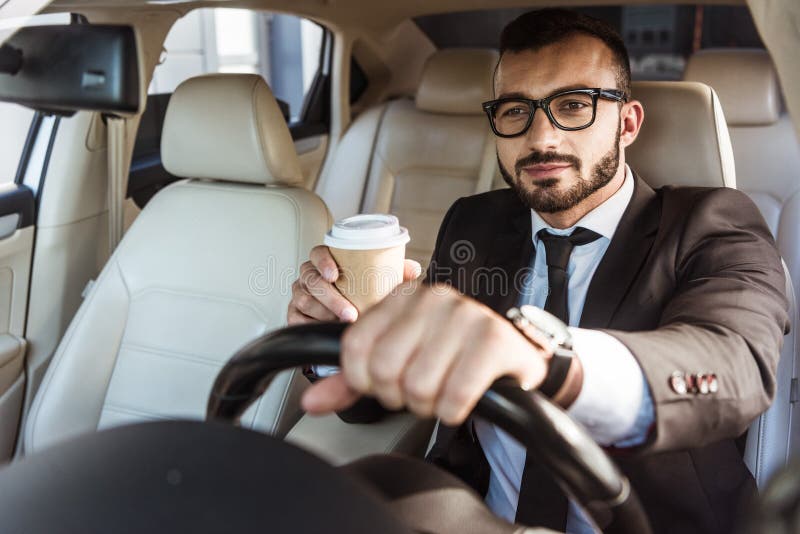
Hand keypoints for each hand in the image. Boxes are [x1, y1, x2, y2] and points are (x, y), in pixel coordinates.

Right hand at [287, 245, 421, 324]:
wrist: (346, 321)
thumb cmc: (359, 295)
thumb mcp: (378, 282)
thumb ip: (395, 272)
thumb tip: (413, 269)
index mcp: (326, 262)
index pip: (317, 253)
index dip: (323, 261)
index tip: (334, 274)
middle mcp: (310, 276)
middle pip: (311, 280)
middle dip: (330, 297)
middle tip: (349, 311)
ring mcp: (300, 295)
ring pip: (305, 300)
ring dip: (324, 312)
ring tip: (342, 321)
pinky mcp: (294, 314)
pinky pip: (296, 318)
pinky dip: (310, 323)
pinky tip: (324, 327)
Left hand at [301, 283, 550, 425]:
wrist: (510, 358)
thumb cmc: (448, 358)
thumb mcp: (397, 361)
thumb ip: (351, 380)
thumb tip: (310, 401)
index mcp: (402, 296)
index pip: (354, 347)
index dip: (363, 380)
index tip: (383, 382)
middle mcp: (433, 298)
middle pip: (384, 369)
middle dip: (399, 395)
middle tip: (417, 391)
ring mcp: (466, 315)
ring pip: (419, 385)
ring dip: (428, 406)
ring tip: (441, 392)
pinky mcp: (495, 340)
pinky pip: (454, 396)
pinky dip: (452, 411)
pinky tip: (461, 399)